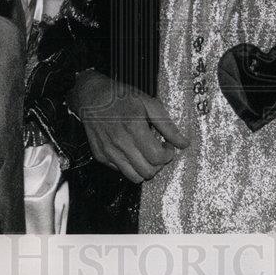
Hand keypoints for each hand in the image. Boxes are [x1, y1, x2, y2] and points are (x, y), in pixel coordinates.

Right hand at [68, 70, 188, 182]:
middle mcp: (120, 143)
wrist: (92, 97)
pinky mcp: (101, 156)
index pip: (157, 157)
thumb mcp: (148, 103)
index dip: (168, 154)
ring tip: (146, 153)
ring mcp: (109, 152)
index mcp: (134, 127)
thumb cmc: (120, 97)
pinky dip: (130, 165)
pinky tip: (131, 150)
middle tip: (159, 150)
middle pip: (148, 172)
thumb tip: (183, 143)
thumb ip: (167, 125)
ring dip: (145, 168)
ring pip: (134, 177)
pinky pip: (121, 171)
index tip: (168, 146)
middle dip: (158, 164)